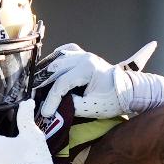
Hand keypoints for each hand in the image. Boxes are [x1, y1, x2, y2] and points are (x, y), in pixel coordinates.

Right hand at [34, 40, 158, 120]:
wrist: (130, 91)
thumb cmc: (113, 100)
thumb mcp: (92, 107)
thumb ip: (72, 106)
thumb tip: (57, 105)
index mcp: (87, 69)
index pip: (62, 83)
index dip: (51, 99)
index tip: (46, 112)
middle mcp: (84, 58)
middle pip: (56, 68)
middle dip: (44, 84)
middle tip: (34, 97)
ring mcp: (85, 55)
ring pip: (59, 58)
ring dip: (47, 70)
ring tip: (37, 84)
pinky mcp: (85, 56)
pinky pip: (67, 51)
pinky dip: (57, 57)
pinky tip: (50, 66)